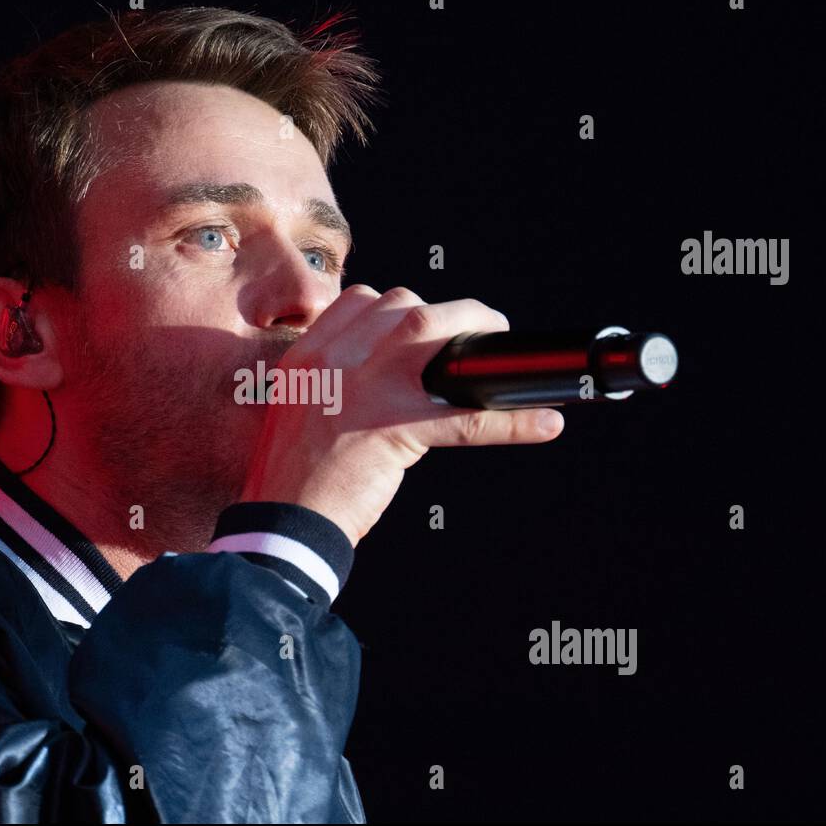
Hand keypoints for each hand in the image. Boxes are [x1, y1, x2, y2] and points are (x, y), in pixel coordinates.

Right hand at [238, 285, 564, 545]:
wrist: (281, 525)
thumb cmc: (292, 479)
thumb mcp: (300, 411)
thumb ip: (333, 382)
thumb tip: (386, 375)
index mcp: (308, 355)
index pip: (362, 300)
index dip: (402, 308)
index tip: (424, 325)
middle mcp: (332, 360)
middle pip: (404, 308)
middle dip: (449, 315)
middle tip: (479, 334)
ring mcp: (363, 391)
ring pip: (435, 341)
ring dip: (481, 344)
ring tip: (509, 362)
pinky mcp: (393, 430)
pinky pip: (466, 419)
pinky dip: (512, 421)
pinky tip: (544, 424)